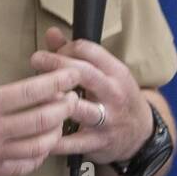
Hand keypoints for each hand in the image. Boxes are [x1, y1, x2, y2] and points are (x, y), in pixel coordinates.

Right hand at [0, 35, 83, 175]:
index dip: (58, 82)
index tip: (71, 74)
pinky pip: (22, 168)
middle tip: (73, 96)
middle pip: (43, 120)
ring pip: (39, 147)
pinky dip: (38, 156)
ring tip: (60, 119)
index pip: (32, 92)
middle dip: (65, 107)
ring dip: (56, 132)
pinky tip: (40, 144)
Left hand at [29, 27, 153, 163]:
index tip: (53, 53)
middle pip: (83, 74)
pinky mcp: (97, 143)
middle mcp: (113, 94)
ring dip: (53, 100)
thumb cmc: (117, 98)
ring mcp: (106, 120)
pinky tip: (36, 131)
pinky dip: (52, 138)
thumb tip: (50, 33)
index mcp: (116, 72)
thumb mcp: (107, 74)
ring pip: (78, 108)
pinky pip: (71, 142)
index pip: (89, 51)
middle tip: (35, 60)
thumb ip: (77, 54)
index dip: (65, 48)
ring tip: (35, 96)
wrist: (141, 135)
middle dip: (55, 64)